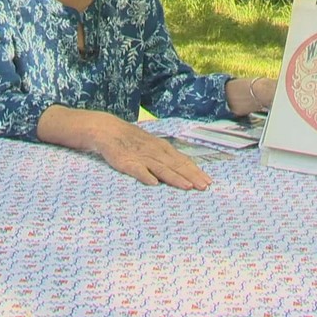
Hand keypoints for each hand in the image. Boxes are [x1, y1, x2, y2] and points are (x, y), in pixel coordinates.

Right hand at [92, 120, 211, 190]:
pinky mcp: (126, 162)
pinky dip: (146, 176)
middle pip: (176, 165)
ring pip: (161, 168)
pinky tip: (153, 183)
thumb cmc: (131, 139)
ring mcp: (141, 157)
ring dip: (175, 178)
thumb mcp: (151, 143)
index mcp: (162, 148)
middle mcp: (155, 152)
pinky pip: (137, 170)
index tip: (208, 181)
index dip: (195, 171)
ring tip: (187, 186)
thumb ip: (164, 156)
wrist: (108, 129)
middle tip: (204, 187)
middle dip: (191, 176)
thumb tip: (181, 168)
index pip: (182, 160)